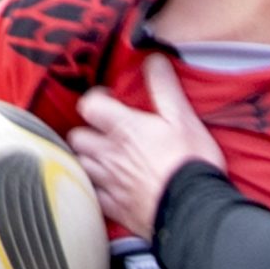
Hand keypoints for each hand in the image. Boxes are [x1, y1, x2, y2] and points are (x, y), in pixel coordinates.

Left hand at [69, 54, 225, 239]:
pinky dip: (93, 188)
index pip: (89, 105)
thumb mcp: (183, 118)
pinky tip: (106, 186)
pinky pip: (90, 194)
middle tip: (104, 131)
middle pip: (77, 137)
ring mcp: (108, 183)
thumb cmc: (190, 161)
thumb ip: (164, 87)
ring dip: (87, 159)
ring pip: (79, 164)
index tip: (109, 100)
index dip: (96, 99)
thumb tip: (153, 58)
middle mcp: (108, 154)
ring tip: (103, 157)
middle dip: (87, 131)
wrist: (192, 210)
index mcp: (124, 128)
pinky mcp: (113, 208)